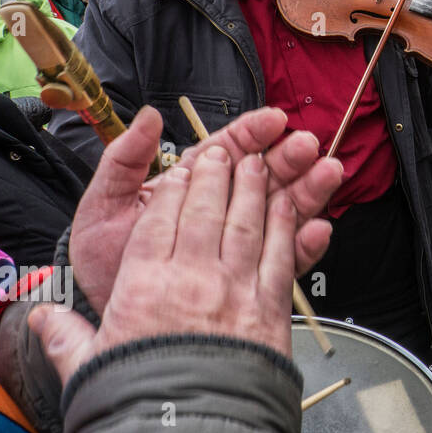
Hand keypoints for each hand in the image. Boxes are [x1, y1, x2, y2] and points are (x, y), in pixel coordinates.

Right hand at [30, 143, 314, 388]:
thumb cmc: (141, 402)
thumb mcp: (89, 367)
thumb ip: (67, 336)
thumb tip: (44, 318)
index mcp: (144, 286)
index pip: (161, 220)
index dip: (174, 189)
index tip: (182, 169)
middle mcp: (193, 278)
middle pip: (207, 211)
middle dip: (216, 175)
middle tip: (222, 154)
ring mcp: (236, 290)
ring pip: (248, 223)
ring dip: (256, 189)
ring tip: (259, 165)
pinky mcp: (271, 308)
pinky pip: (281, 254)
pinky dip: (287, 225)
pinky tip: (290, 207)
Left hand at [68, 106, 342, 315]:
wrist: (106, 317)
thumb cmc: (103, 261)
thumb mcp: (105, 203)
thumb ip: (126, 158)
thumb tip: (149, 115)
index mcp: (192, 184)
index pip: (228, 151)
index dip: (253, 133)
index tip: (275, 120)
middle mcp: (221, 209)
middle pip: (263, 176)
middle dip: (288, 158)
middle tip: (308, 146)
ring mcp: (240, 242)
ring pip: (282, 210)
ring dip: (308, 191)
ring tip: (329, 174)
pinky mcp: (253, 277)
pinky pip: (285, 260)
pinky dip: (305, 245)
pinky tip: (318, 229)